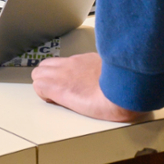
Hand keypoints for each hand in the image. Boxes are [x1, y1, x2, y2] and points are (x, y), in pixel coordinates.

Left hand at [31, 53, 145, 122]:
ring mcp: (63, 73)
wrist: (123, 88)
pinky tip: (56, 102)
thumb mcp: (117, 71)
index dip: (63, 75)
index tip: (72, 85)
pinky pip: (39, 86)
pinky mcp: (58, 86)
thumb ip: (109, 71)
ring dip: (44, 86)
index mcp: (87, 61)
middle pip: (46, 65)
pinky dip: (44, 95)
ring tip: (57, 99)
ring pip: (38, 74)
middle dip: (49, 79)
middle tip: (61, 93)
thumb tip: (113, 77)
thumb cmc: (125, 84)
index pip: (64, 63)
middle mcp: (72, 64)